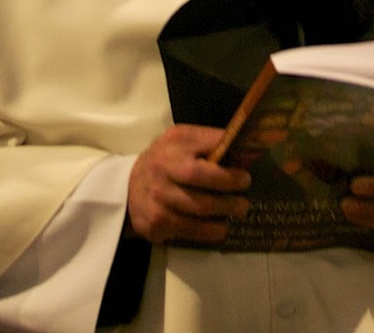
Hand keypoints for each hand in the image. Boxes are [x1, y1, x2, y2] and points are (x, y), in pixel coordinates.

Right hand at [127, 125, 250, 244]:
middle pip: (199, 179)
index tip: (245, 177)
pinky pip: (188, 230)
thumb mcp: (182, 142)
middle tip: (244, 200)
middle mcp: (162, 168)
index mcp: (175, 143)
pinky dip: (209, 231)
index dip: (227, 164)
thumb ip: (210, 143)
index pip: (205, 149)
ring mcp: (156, 197)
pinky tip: (219, 228)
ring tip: (237, 212)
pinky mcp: (154, 222)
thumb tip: (246, 152)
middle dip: (226, 189)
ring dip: (223, 214)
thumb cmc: (166, 160)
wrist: (127, 186)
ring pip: (197, 209)